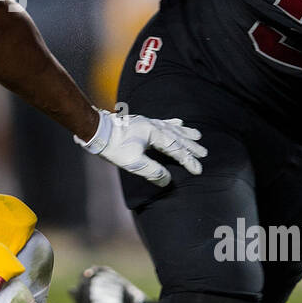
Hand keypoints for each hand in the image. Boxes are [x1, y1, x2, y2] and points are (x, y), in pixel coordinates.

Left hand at [75, 109, 205, 186]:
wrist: (96, 130)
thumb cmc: (113, 147)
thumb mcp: (132, 163)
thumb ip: (152, 171)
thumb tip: (167, 180)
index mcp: (154, 134)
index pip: (176, 149)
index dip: (188, 160)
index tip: (198, 169)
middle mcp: (154, 125)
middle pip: (177, 137)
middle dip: (191, 146)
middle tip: (204, 153)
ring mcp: (148, 122)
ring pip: (172, 128)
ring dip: (186, 134)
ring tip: (198, 136)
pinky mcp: (142, 122)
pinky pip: (163, 123)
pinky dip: (173, 124)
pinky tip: (178, 123)